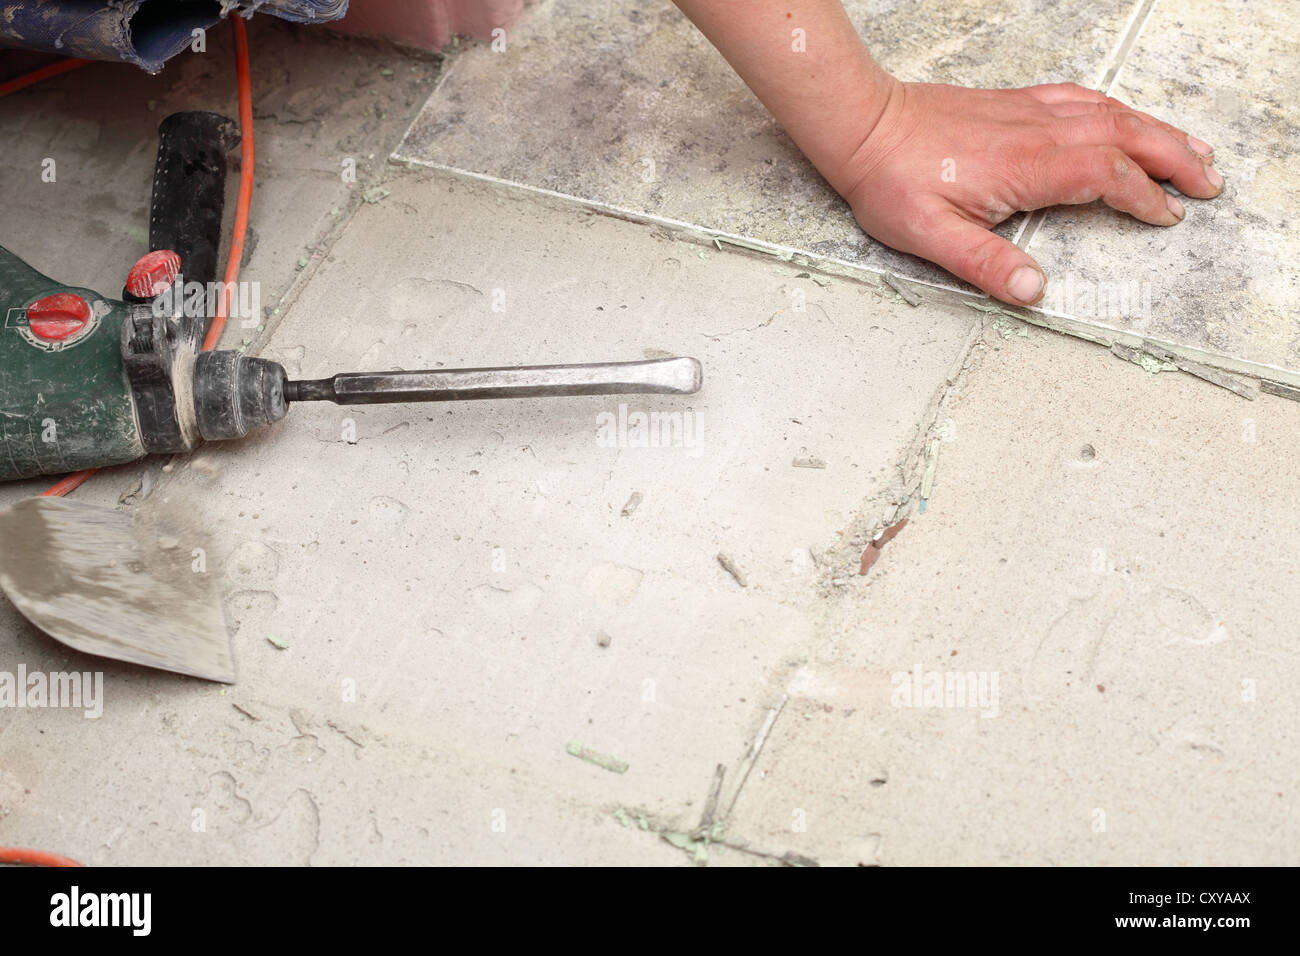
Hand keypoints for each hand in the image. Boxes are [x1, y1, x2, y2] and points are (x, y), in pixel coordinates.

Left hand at [839, 80, 1224, 304]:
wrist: (864, 127)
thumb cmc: (892, 179)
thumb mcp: (931, 236)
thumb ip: (985, 265)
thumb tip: (1033, 291)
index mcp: (1026, 166)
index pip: (1106, 176)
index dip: (1142, 197)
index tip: (1164, 218)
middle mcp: (1036, 131)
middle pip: (1126, 136)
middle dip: (1173, 158)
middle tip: (1208, 182)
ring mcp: (1027, 112)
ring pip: (1111, 113)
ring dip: (1156, 130)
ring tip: (1190, 151)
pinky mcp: (1014, 105)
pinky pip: (1080, 99)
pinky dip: (1115, 108)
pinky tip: (1125, 117)